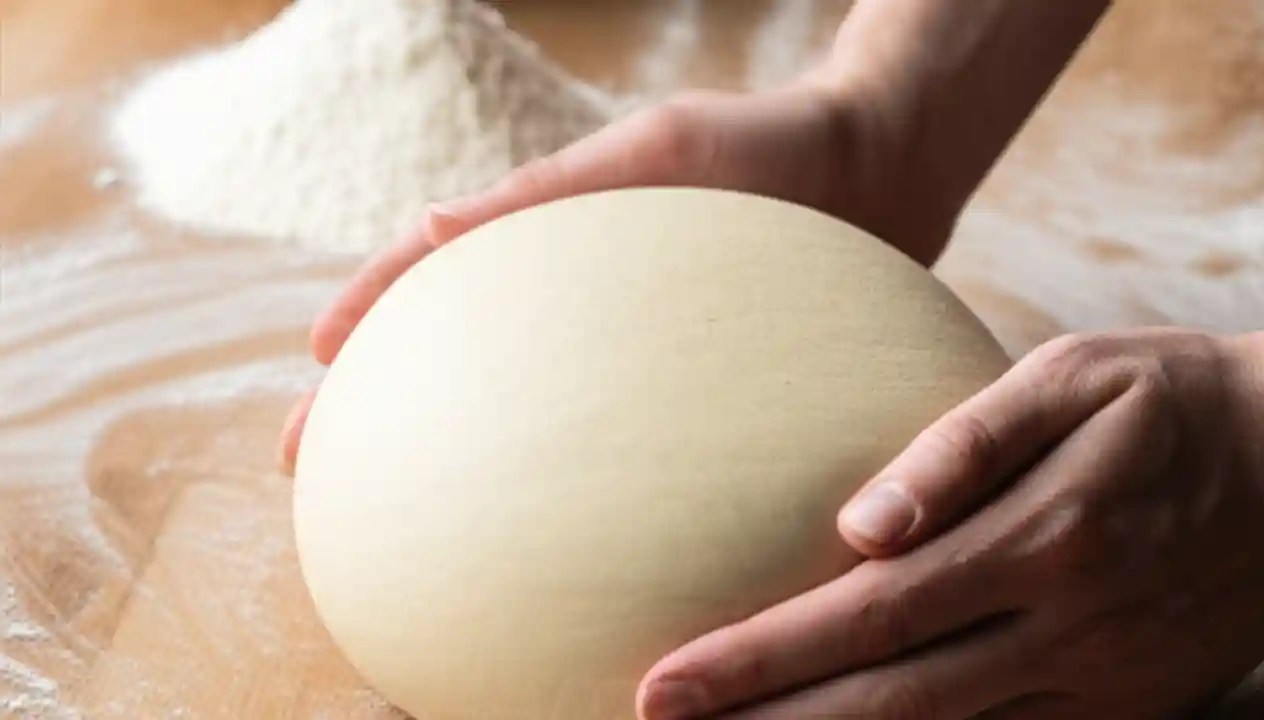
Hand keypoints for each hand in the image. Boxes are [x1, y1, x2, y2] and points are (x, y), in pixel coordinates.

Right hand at [278, 77, 963, 471]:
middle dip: (382, 411)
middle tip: (318, 471)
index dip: (364, 323)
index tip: (308, 386)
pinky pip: (615, 433)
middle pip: (457, 353)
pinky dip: (573, 473)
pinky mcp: (687, 376)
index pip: (431, 276)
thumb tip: (428, 226)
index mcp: (553, 228)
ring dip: (461, 454)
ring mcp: (627, 339)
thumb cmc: (769, 144)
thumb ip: (551, 186)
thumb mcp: (659, 149)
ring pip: (525, 405)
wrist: (880, 172)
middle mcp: (578, 288)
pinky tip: (565, 531)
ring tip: (414, 516)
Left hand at [638, 329, 1263, 719]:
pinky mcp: (1132, 709)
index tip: (667, 682)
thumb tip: (862, 520)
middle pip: (887, 701)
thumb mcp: (1072, 378)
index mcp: (1042, 537)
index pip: (865, 615)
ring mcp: (1104, 682)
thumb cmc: (1166, 400)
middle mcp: (1068, 626)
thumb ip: (963, 444)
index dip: (758, 658)